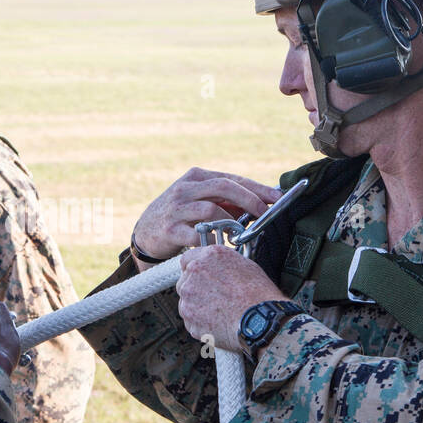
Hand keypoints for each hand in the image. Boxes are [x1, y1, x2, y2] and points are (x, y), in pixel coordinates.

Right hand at [131, 168, 278, 267]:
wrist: (145, 233)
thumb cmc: (180, 216)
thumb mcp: (200, 201)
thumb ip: (226, 201)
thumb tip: (260, 203)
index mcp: (196, 177)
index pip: (232, 178)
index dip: (256, 188)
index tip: (277, 198)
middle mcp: (185, 188)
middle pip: (223, 187)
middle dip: (248, 199)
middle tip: (264, 213)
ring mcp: (176, 208)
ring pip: (211, 210)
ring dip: (231, 223)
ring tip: (239, 233)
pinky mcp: (170, 230)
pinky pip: (198, 235)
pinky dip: (213, 240)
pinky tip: (220, 245)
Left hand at [178, 245, 286, 352]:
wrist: (260, 320)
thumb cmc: (258, 294)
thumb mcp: (245, 265)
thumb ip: (222, 264)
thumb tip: (218, 268)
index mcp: (208, 256)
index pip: (188, 259)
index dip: (196, 270)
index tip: (201, 278)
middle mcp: (194, 272)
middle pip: (185, 281)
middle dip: (197, 289)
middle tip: (216, 297)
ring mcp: (188, 295)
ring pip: (186, 301)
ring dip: (198, 306)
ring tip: (220, 311)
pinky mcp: (188, 317)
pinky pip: (190, 319)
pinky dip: (200, 322)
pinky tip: (218, 321)